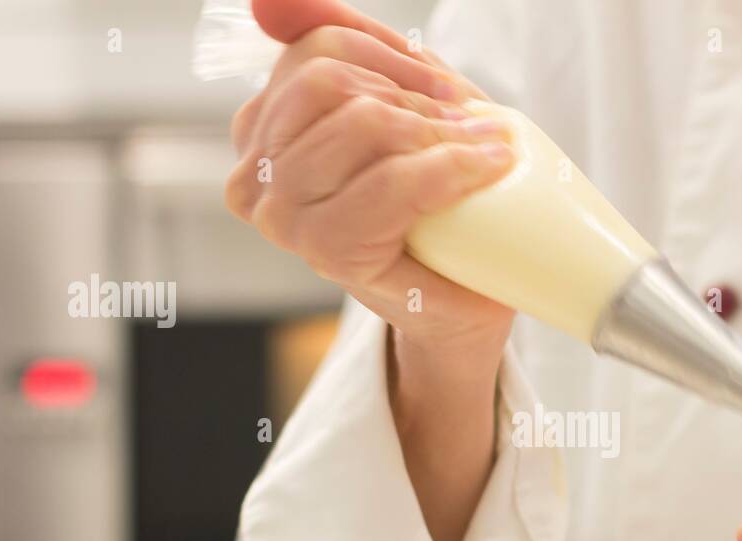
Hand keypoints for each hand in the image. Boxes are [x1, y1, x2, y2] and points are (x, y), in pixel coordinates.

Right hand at [227, 0, 516, 369]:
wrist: (461, 295)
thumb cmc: (431, 198)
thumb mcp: (394, 102)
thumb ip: (342, 43)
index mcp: (262, 132)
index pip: (316, 49)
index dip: (393, 59)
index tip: (445, 91)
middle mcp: (256, 176)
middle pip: (330, 82)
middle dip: (412, 95)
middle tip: (469, 122)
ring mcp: (284, 217)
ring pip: (362, 123)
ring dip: (438, 131)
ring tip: (483, 148)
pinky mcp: (328, 252)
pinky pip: (392, 181)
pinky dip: (452, 168)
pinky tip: (485, 169)